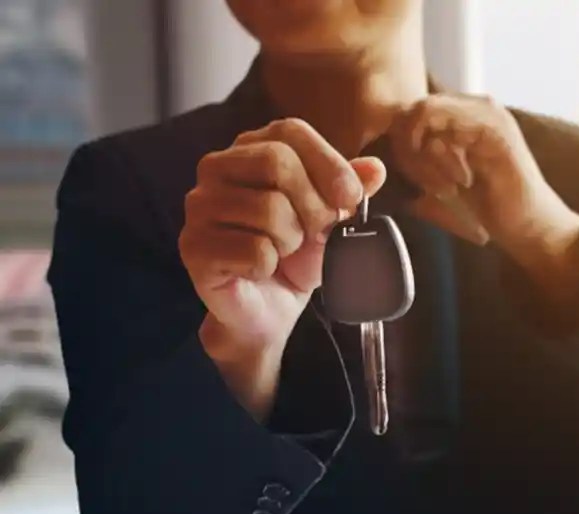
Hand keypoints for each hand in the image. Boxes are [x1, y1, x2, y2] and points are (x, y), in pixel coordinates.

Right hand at [181, 118, 386, 351]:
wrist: (269, 308)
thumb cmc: (296, 257)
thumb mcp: (332, 219)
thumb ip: (351, 190)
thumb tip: (375, 168)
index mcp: (251, 149)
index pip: (289, 131)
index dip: (328, 163)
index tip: (351, 199)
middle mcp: (217, 169)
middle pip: (276, 162)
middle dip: (314, 206)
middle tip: (320, 234)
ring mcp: (200, 206)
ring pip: (267, 208)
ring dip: (292, 241)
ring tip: (285, 252)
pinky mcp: (193, 246)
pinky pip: (252, 251)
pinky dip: (269, 266)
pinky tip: (261, 270)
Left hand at [389, 95, 578, 273]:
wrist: (531, 227)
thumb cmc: (488, 208)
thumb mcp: (441, 178)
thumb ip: (417, 159)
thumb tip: (380, 153)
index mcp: (463, 113)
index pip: (410, 111)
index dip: (402, 145)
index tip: (417, 181)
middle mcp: (475, 104)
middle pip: (412, 110)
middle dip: (409, 151)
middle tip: (429, 186)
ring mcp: (487, 113)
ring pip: (423, 116)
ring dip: (425, 159)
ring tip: (446, 187)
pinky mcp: (495, 129)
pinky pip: (444, 132)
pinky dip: (443, 163)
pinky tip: (461, 184)